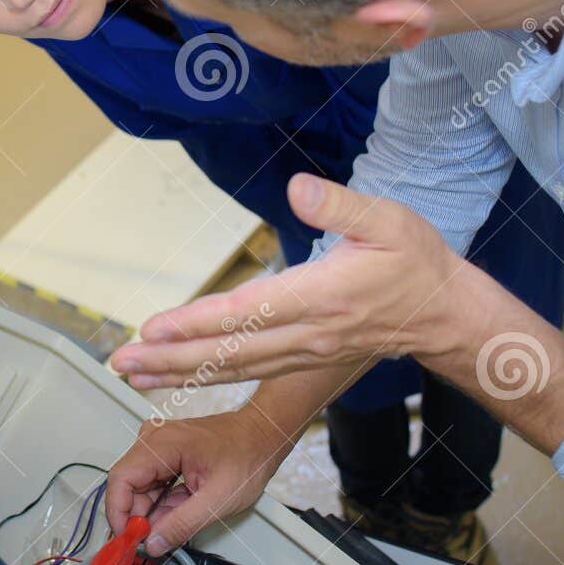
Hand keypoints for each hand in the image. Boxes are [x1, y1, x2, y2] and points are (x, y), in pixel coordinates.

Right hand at [106, 406, 294, 555]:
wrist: (264, 436)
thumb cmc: (248, 455)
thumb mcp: (218, 500)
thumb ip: (182, 524)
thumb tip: (154, 544)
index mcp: (162, 444)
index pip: (120, 480)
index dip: (118, 514)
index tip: (126, 540)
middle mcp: (154, 439)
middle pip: (127, 485)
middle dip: (137, 518)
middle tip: (151, 543)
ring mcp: (159, 445)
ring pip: (139, 487)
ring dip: (151, 512)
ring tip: (175, 526)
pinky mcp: (166, 454)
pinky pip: (152, 483)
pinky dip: (161, 503)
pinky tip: (179, 512)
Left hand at [109, 174, 465, 388]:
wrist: (443, 315)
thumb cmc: (415, 261)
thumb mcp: (388, 219)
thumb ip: (340, 204)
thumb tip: (297, 187)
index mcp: (323, 295)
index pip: (248, 312)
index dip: (198, 321)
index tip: (154, 327)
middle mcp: (309, 332)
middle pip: (229, 351)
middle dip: (169, 359)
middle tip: (120, 361)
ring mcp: (305, 351)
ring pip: (233, 368)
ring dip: (178, 373)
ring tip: (131, 373)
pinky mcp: (304, 360)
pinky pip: (247, 372)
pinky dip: (206, 377)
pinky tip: (174, 376)